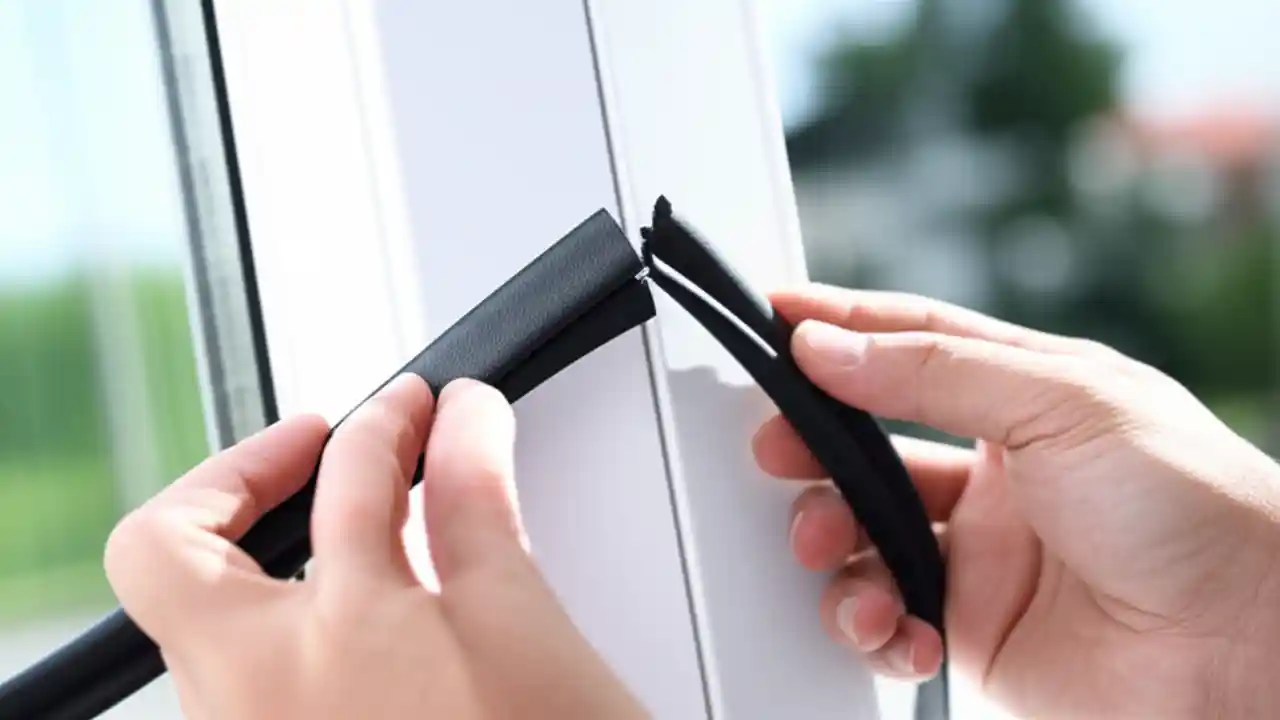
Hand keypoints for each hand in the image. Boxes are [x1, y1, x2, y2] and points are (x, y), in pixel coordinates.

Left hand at [105, 376, 643, 719]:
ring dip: (247, 542)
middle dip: (243, 471)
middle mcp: (260, 700)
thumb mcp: (528, 634)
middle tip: (319, 441)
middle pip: (172, 551)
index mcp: (337, 646)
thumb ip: (482, 511)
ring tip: (324, 511)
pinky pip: (228, 675)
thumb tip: (467, 428)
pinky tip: (343, 610)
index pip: (362, 476)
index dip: (416, 418)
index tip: (450, 410)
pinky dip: (274, 612)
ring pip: (188, 617)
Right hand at [753, 285, 1279, 717]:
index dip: (841, 326)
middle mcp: (996, 475)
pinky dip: (871, 625)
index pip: (913, 344)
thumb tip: (829, 345)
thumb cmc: (1194, 508)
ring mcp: (980, 554)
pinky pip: (886, 620)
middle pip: (866, 447)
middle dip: (810, 450)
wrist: (1246, 647)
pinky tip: (898, 625)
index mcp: (1023, 399)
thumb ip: (936, 370)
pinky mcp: (970, 629)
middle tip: (776, 450)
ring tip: (832, 549)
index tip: (777, 316)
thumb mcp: (1064, 402)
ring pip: (860, 538)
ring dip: (829, 542)